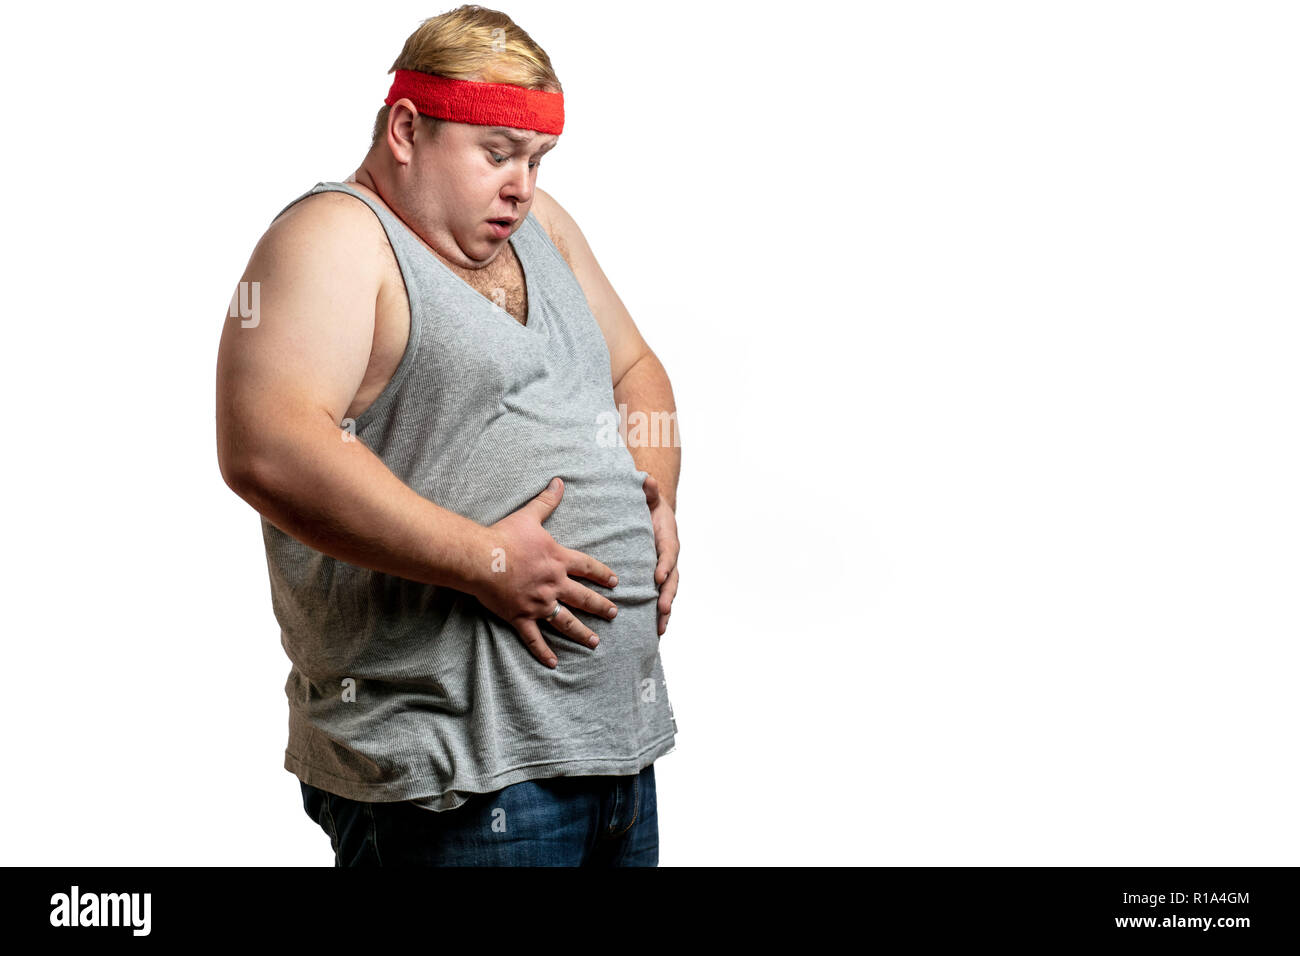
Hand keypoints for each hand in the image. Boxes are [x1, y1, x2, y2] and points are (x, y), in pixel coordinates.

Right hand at [474, 477, 620, 668]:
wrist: (480, 558)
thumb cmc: (504, 536)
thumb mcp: (529, 515)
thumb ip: (547, 500)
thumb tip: (559, 481)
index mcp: (558, 560)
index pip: (589, 568)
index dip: (603, 575)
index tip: (616, 583)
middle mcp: (554, 584)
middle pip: (583, 598)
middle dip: (601, 607)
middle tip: (614, 614)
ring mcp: (538, 603)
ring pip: (566, 622)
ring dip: (582, 632)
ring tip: (596, 641)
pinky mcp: (520, 617)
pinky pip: (535, 639)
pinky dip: (544, 652)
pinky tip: (554, 663)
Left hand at [641, 474, 678, 635]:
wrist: (655, 515)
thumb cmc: (649, 506)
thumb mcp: (648, 496)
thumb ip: (648, 490)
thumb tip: (646, 480)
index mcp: (668, 539)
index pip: (668, 553)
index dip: (665, 564)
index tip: (658, 576)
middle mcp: (670, 558)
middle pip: (672, 580)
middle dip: (668, 595)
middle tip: (663, 610)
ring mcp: (666, 571)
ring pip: (668, 594)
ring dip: (665, 612)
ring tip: (659, 630)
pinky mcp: (657, 581)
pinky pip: (659, 598)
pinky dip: (658, 614)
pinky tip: (653, 632)